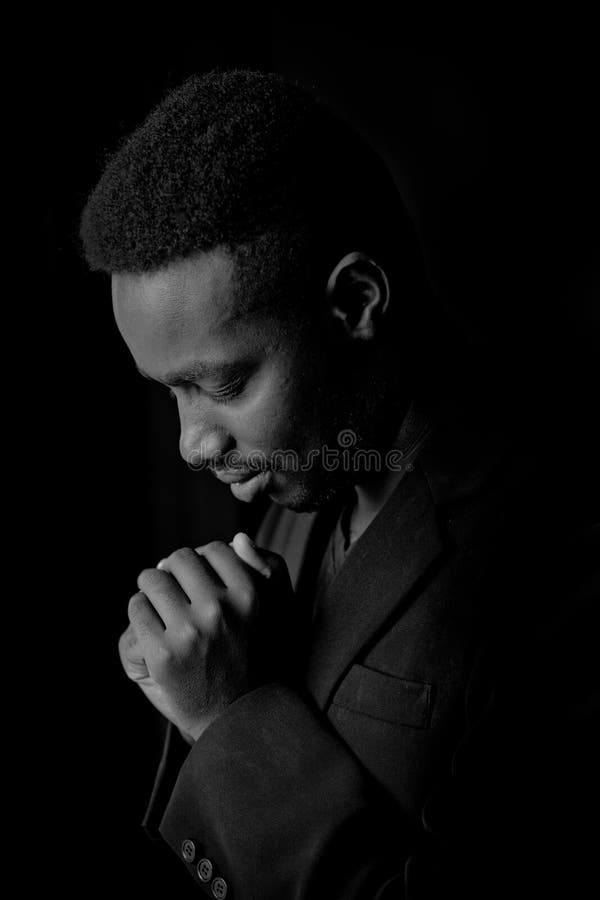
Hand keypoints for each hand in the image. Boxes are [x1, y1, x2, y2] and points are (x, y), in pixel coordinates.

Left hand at [118, 534, 294, 741]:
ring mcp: (188, 633)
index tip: (204, 582)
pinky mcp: (161, 655)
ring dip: (153, 589)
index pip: (215, 550)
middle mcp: (220, 610)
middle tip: (178, 592)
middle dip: (175, 572)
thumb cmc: (262, 658)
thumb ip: (265, 568)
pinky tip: (155, 628)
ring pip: (151, 580)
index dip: (207, 563)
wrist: (241, 719)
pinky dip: (142, 614)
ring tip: (163, 606)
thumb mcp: (280, 611)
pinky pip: (137, 609)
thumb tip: (238, 537)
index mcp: (251, 595)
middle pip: (179, 559)